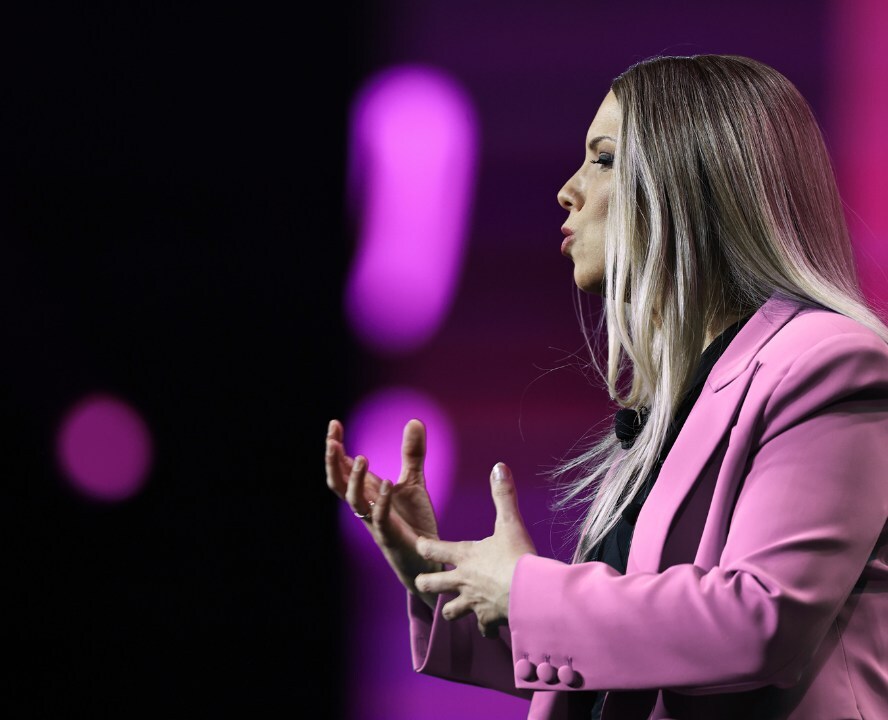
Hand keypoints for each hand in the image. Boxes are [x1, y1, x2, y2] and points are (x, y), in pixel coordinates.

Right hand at [325, 418, 442, 607]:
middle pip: (338, 482)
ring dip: (355, 479)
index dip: (335, 447)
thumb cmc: (412, 522)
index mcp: (366, 492)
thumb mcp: (413, 482)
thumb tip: (414, 420)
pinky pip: (380, 517)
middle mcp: (365, 506)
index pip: (343, 467)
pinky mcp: (390, 535)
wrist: (425, 558)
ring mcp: (375, 521)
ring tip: (362, 457)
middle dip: (333, 461)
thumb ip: (411, 453)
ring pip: (354, 501)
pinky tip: (388, 483)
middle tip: (332, 438)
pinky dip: (382, 500)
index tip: (334, 424)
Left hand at [413, 462, 536, 637]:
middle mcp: (463, 580)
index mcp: (464, 555)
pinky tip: (490, 626)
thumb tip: (498, 466)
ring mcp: (473, 603)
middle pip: (432, 584)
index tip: (417, 543)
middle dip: (426, 582)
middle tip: (422, 581)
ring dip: (451, 610)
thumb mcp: (510, 522)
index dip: (423, 546)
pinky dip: (485, 627)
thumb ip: (503, 494)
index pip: (433, 549)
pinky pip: (482, 628)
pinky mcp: (488, 620)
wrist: (531, 593)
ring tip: (451, 609)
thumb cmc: (517, 556)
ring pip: (450, 612)